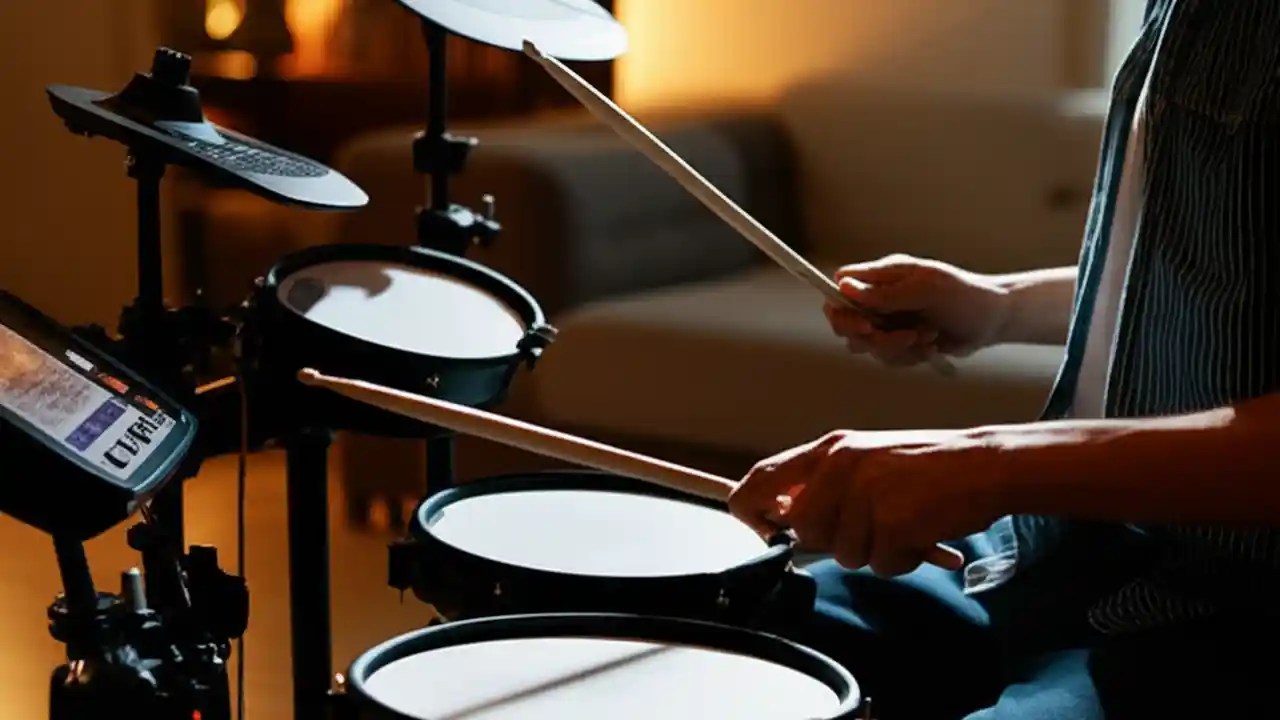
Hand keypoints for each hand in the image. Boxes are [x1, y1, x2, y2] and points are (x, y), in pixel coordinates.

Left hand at [728, 429, 1010, 575]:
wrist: (984, 465)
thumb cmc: (926, 468)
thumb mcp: (866, 461)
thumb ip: (825, 486)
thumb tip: (785, 521)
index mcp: (831, 449)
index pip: (763, 478)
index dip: (751, 509)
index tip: (765, 529)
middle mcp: (842, 468)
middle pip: (804, 530)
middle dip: (832, 542)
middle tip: (869, 529)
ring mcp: (867, 496)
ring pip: (844, 554)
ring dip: (874, 551)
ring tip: (902, 524)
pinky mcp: (893, 524)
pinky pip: (881, 566)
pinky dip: (902, 560)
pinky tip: (920, 534)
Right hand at [825, 254, 1010, 365]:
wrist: (993, 320)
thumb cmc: (965, 296)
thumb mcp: (926, 290)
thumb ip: (885, 292)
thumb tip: (844, 287)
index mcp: (883, 276)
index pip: (841, 285)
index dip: (841, 306)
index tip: (865, 323)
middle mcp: (881, 298)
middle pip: (847, 322)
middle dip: (872, 337)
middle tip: (903, 336)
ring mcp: (889, 321)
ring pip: (867, 345)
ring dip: (897, 347)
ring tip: (927, 337)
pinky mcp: (900, 342)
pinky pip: (888, 358)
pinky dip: (909, 356)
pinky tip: (931, 347)